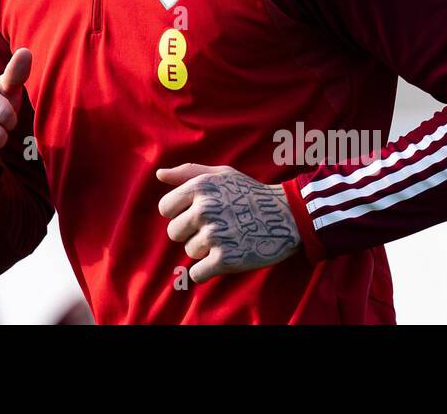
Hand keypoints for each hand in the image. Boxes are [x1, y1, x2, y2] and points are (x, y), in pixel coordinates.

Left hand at [156, 163, 299, 281]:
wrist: (286, 216)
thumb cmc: (249, 193)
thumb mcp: (221, 174)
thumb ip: (188, 172)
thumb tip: (160, 174)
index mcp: (200, 187)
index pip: (165, 208)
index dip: (179, 213)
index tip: (197, 214)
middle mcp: (205, 209)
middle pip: (174, 232)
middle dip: (190, 233)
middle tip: (214, 229)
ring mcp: (215, 235)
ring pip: (189, 252)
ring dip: (204, 251)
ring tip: (226, 239)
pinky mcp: (226, 259)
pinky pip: (197, 273)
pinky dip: (206, 271)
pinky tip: (222, 259)